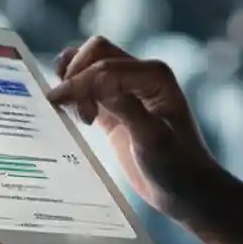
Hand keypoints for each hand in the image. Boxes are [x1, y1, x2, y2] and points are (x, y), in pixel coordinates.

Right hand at [48, 36, 221, 220]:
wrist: (185, 190)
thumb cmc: (177, 166)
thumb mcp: (153, 140)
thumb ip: (127, 108)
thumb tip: (99, 81)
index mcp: (154, 75)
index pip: (105, 65)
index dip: (79, 81)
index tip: (57, 101)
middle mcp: (141, 74)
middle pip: (96, 53)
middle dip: (76, 74)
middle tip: (73, 111)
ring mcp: (128, 89)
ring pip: (90, 65)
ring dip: (73, 79)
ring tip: (71, 109)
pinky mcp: (115, 108)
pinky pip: (89, 89)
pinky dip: (74, 94)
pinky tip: (71, 114)